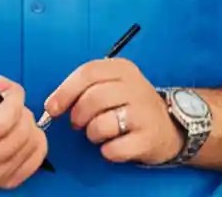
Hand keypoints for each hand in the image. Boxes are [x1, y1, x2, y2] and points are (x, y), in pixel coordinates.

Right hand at [0, 47, 47, 187]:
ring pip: (32, 145)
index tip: (5, 85)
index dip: (13, 96)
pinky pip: (35, 160)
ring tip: (12, 114)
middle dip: (21, 107)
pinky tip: (21, 130)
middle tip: (7, 98)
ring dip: (29, 123)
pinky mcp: (2, 184)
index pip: (3, 120)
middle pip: (21, 132)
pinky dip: (35, 142)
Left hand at [45, 58, 183, 165]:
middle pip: (92, 99)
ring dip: (92, 134)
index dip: (65, 91)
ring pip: (101, 124)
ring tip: (100, 133)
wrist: (169, 126)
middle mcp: (135, 87)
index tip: (52, 107)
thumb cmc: (130, 105)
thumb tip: (53, 104)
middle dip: (78, 115)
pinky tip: (115, 144)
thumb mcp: (113, 84)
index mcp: (123, 69)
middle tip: (79, 123)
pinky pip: (113, 149)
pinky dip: (107, 151)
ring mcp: (144, 113)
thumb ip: (85, 87)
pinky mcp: (148, 138)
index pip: (88, 72)